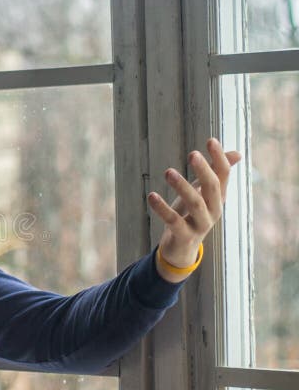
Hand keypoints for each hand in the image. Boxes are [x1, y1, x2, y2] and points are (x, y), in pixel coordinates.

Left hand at [147, 138, 241, 282]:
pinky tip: (152, 196)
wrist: (182, 249)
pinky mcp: (184, 235)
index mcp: (218, 197)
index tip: (211, 140)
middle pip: (212, 188)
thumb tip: (237, 153)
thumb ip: (215, 173)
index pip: (223, 174)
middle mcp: (213, 210)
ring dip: (182, 187)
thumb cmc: (192, 215)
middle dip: (203, 170)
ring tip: (169, 172)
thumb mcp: (203, 193)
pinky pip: (174, 221)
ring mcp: (200, 224)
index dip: (219, 158)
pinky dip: (162, 209)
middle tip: (192, 154)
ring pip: (195, 204)